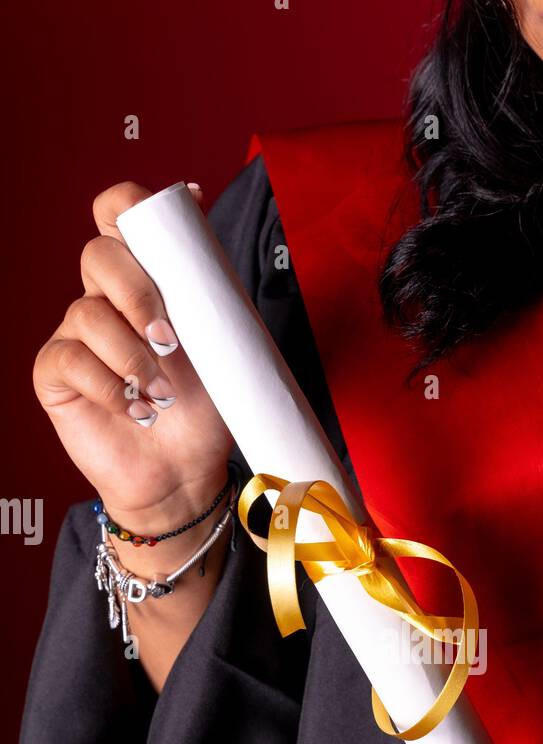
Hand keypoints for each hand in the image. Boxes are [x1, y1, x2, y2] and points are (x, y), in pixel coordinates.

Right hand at [33, 181, 231, 573]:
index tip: (177, 208)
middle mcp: (107, 298)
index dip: (132, 204)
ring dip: (130, 355)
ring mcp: (77, 335)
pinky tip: (135, 410)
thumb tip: (199, 223)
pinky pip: (70, 359)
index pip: (120, 215)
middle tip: (169, 339)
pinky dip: (109, 386)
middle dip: (137, 292)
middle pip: (99, 254)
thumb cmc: (204, 410)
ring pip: (87, 312)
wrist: (185, 474)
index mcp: (147, 279)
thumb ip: (207, 290)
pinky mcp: (56, 374)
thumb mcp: (220, 346)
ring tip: (160, 394)